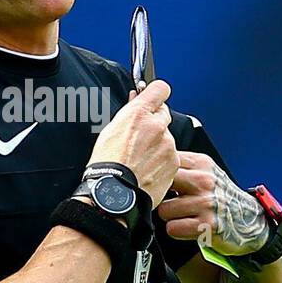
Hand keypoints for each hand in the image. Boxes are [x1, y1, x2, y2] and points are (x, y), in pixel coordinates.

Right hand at [87, 79, 177, 207]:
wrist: (114, 193)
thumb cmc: (107, 164)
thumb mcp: (111, 130)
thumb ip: (129, 112)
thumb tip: (137, 99)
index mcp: (138, 114)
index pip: (160, 89)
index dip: (156, 93)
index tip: (152, 99)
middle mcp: (157, 126)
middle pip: (163, 114)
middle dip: (154, 122)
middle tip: (140, 137)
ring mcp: (168, 145)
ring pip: (167, 137)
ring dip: (157, 144)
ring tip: (139, 159)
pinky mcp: (174, 162)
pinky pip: (170, 156)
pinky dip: (162, 161)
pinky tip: (146, 169)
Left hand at [156, 151, 269, 254]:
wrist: (249, 220)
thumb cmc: (221, 197)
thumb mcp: (207, 172)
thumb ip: (183, 165)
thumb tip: (152, 161)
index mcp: (202, 164)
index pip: (167, 162)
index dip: (158, 175)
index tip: (160, 182)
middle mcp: (205, 181)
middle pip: (161, 184)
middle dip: (161, 195)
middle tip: (169, 201)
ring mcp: (206, 203)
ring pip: (164, 210)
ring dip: (169, 216)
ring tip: (183, 215)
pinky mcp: (207, 225)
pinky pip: (172, 228)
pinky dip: (176, 230)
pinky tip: (187, 226)